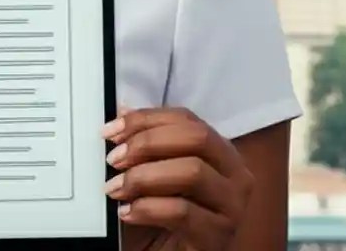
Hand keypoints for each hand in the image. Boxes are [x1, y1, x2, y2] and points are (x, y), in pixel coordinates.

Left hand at [103, 107, 253, 250]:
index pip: (187, 119)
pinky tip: (127, 213)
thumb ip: (143, 144)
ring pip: (192, 171)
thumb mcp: (150, 175)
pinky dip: (147, 208)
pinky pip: (182, 211)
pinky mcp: (219, 237)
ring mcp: (232, 207)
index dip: (146, 119)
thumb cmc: (158, 217)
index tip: (109, 131)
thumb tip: (122, 109)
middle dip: (148, 143)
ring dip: (144, 176)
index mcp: (219, 152)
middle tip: (113, 159)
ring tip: (115, 188)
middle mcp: (235, 175)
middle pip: (196, 138)